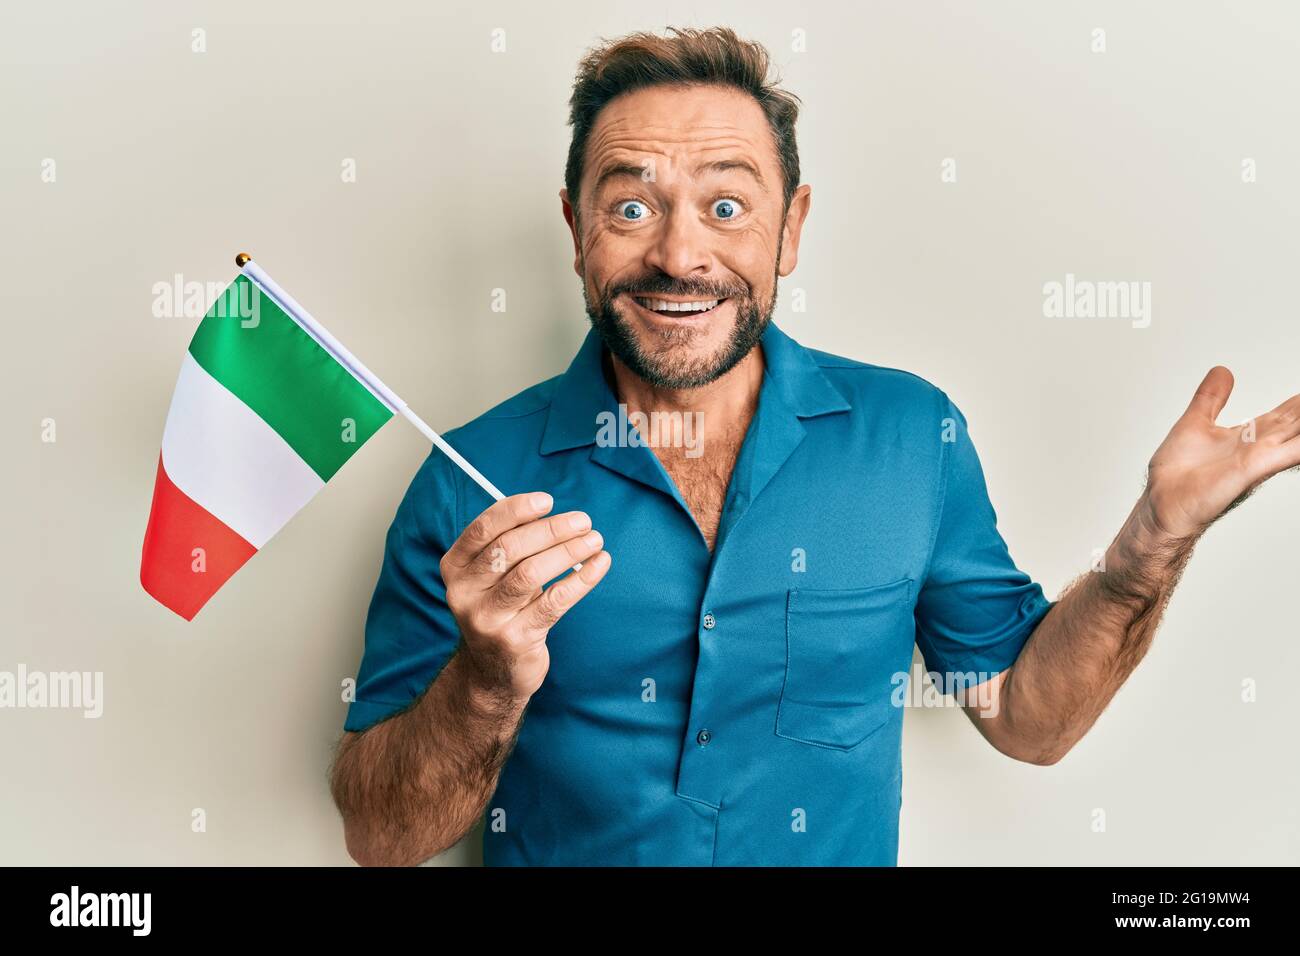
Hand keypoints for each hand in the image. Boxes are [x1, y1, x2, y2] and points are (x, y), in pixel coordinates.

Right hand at [440, 492, 610, 702]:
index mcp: (454, 568)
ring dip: (568, 551)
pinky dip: (581, 579)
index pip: (483, 528)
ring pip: (531, 573)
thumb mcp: (492, 578)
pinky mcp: (515, 639)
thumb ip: (510, 545)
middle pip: (509, 548)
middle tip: (583, 521)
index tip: (548, 501)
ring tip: (594, 540)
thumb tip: (553, 513)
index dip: (516, 510)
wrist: (493, 672)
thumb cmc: (502, 609)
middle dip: (551, 529)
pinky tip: (599, 565)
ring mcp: (487, 619)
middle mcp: (464, 593)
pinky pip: (554, 601)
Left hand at [1142, 367, 1299, 539]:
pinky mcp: (1251, 469)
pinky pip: (1288, 453)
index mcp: (1248, 436)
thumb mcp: (1195, 422)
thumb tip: (1223, 371)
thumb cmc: (1176, 474)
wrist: (1162, 503)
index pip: (1287, 414)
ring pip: (1298, 434)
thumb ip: (1211, 398)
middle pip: (1298, 422)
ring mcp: (1258, 458)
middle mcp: (1259, 447)